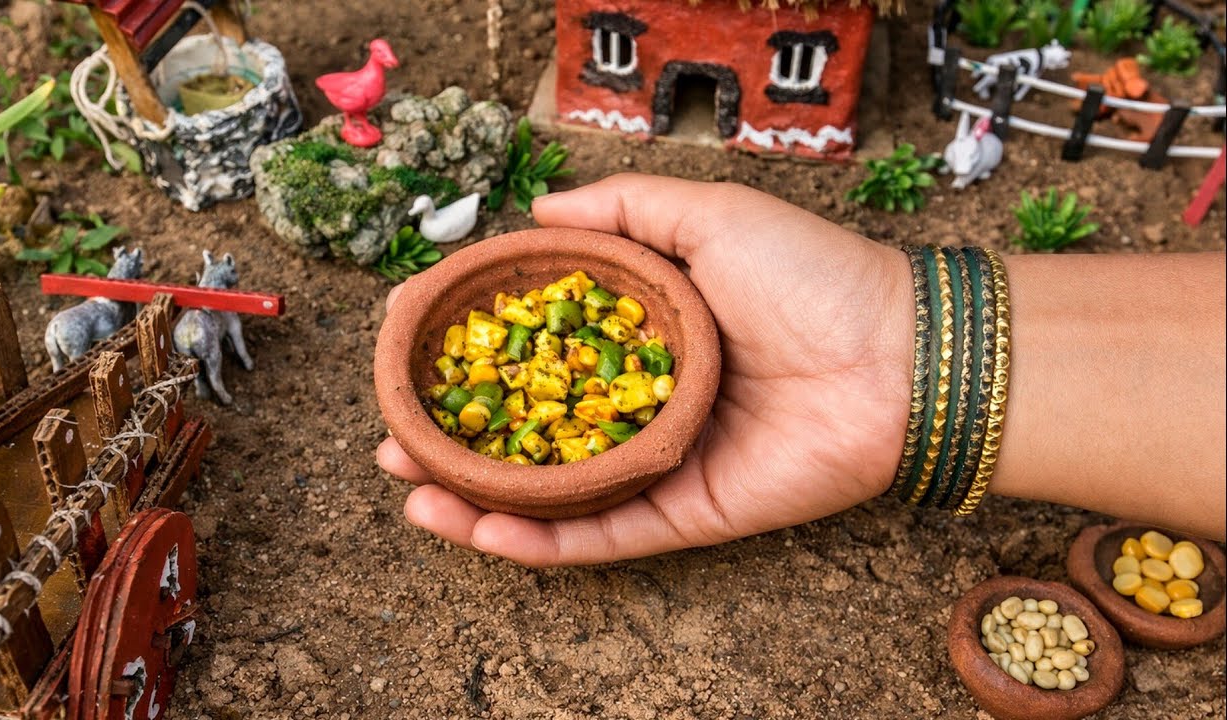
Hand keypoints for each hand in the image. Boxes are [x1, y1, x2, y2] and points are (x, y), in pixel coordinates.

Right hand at [377, 173, 915, 565]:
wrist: (896, 353)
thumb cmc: (809, 275)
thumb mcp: (708, 214)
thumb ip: (624, 209)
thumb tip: (539, 210)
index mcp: (640, 335)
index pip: (537, 351)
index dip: (473, 355)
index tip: (410, 348)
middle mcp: (639, 401)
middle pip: (530, 430)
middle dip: (456, 438)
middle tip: (393, 434)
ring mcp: (659, 463)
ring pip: (552, 495)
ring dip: (476, 501)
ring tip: (410, 489)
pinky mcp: (685, 514)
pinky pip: (601, 536)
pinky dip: (537, 541)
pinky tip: (476, 530)